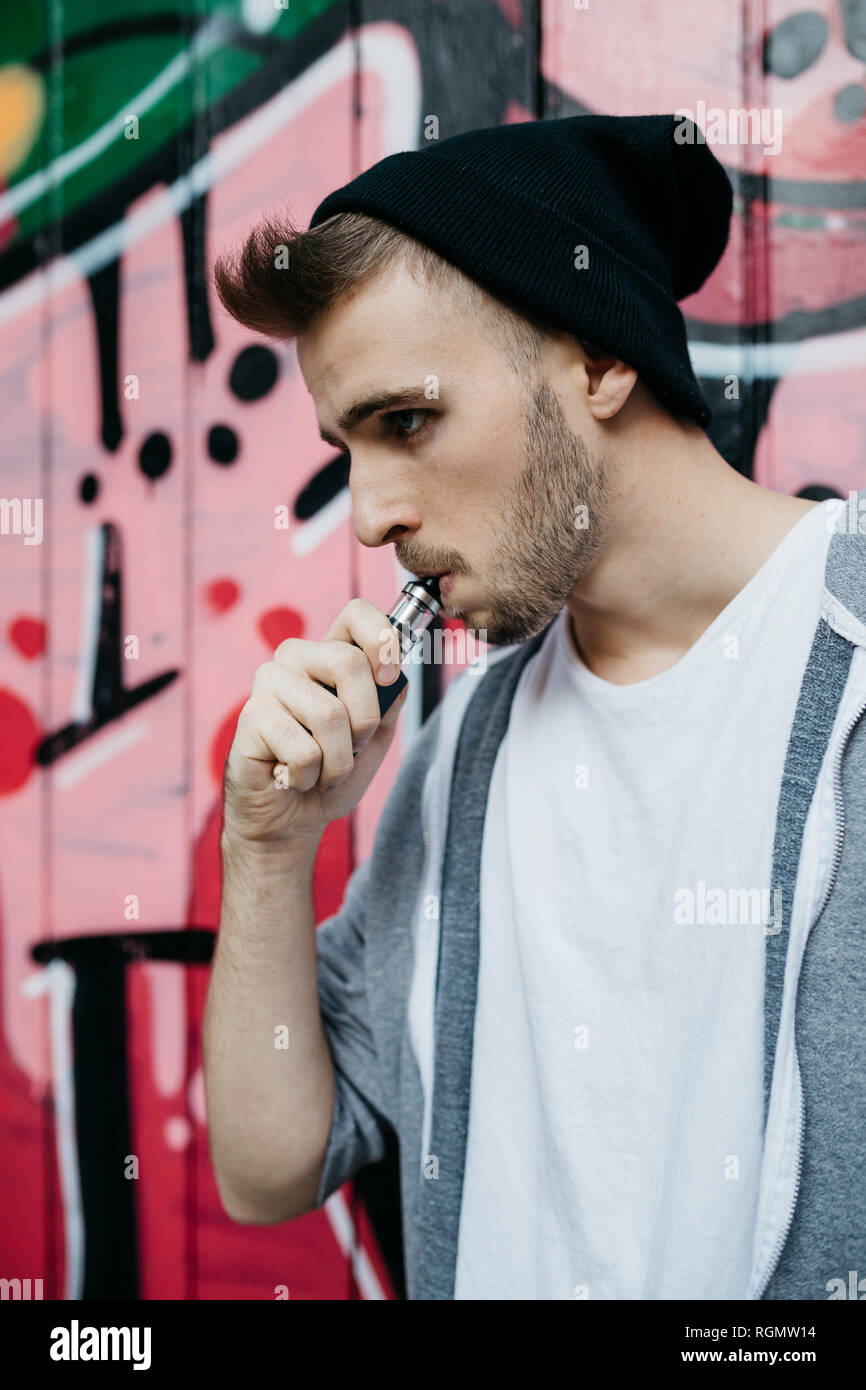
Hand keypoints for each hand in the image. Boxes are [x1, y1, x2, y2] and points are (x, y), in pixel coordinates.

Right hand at [222, 599, 406, 851]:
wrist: (290, 820)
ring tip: (320, 771)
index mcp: (330, 655)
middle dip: (364, 721)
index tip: (389, 678)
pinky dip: (309, 777)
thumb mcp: (376, 738)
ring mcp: (269, 683)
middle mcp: (296, 659)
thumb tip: (396, 678)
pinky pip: (303, 749)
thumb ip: (390, 703)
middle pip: (348, 662)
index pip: (356, 613)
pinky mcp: (251, 716)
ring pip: (329, 714)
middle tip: (352, 748)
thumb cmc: (330, 774)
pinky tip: (291, 776)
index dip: (381, 638)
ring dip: (338, 761)